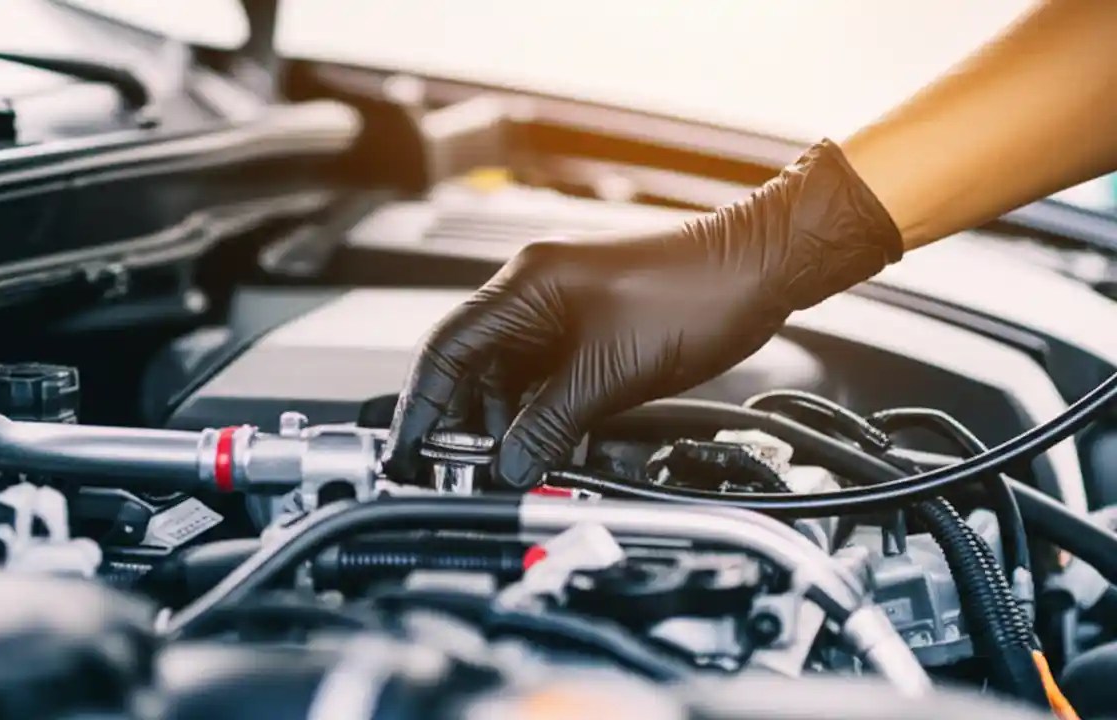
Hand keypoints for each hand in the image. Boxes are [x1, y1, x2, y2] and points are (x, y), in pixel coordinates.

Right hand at [383, 140, 901, 487]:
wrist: (758, 272)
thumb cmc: (693, 294)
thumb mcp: (608, 376)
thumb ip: (549, 426)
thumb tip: (510, 467)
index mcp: (524, 287)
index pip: (447, 349)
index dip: (421, 405)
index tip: (411, 450)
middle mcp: (533, 294)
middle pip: (474, 367)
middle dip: (465, 423)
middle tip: (461, 470)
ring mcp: (562, 310)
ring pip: (512, 378)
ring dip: (507, 425)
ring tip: (507, 467)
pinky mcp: (589, 330)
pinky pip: (547, 378)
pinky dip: (541, 415)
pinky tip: (545, 448)